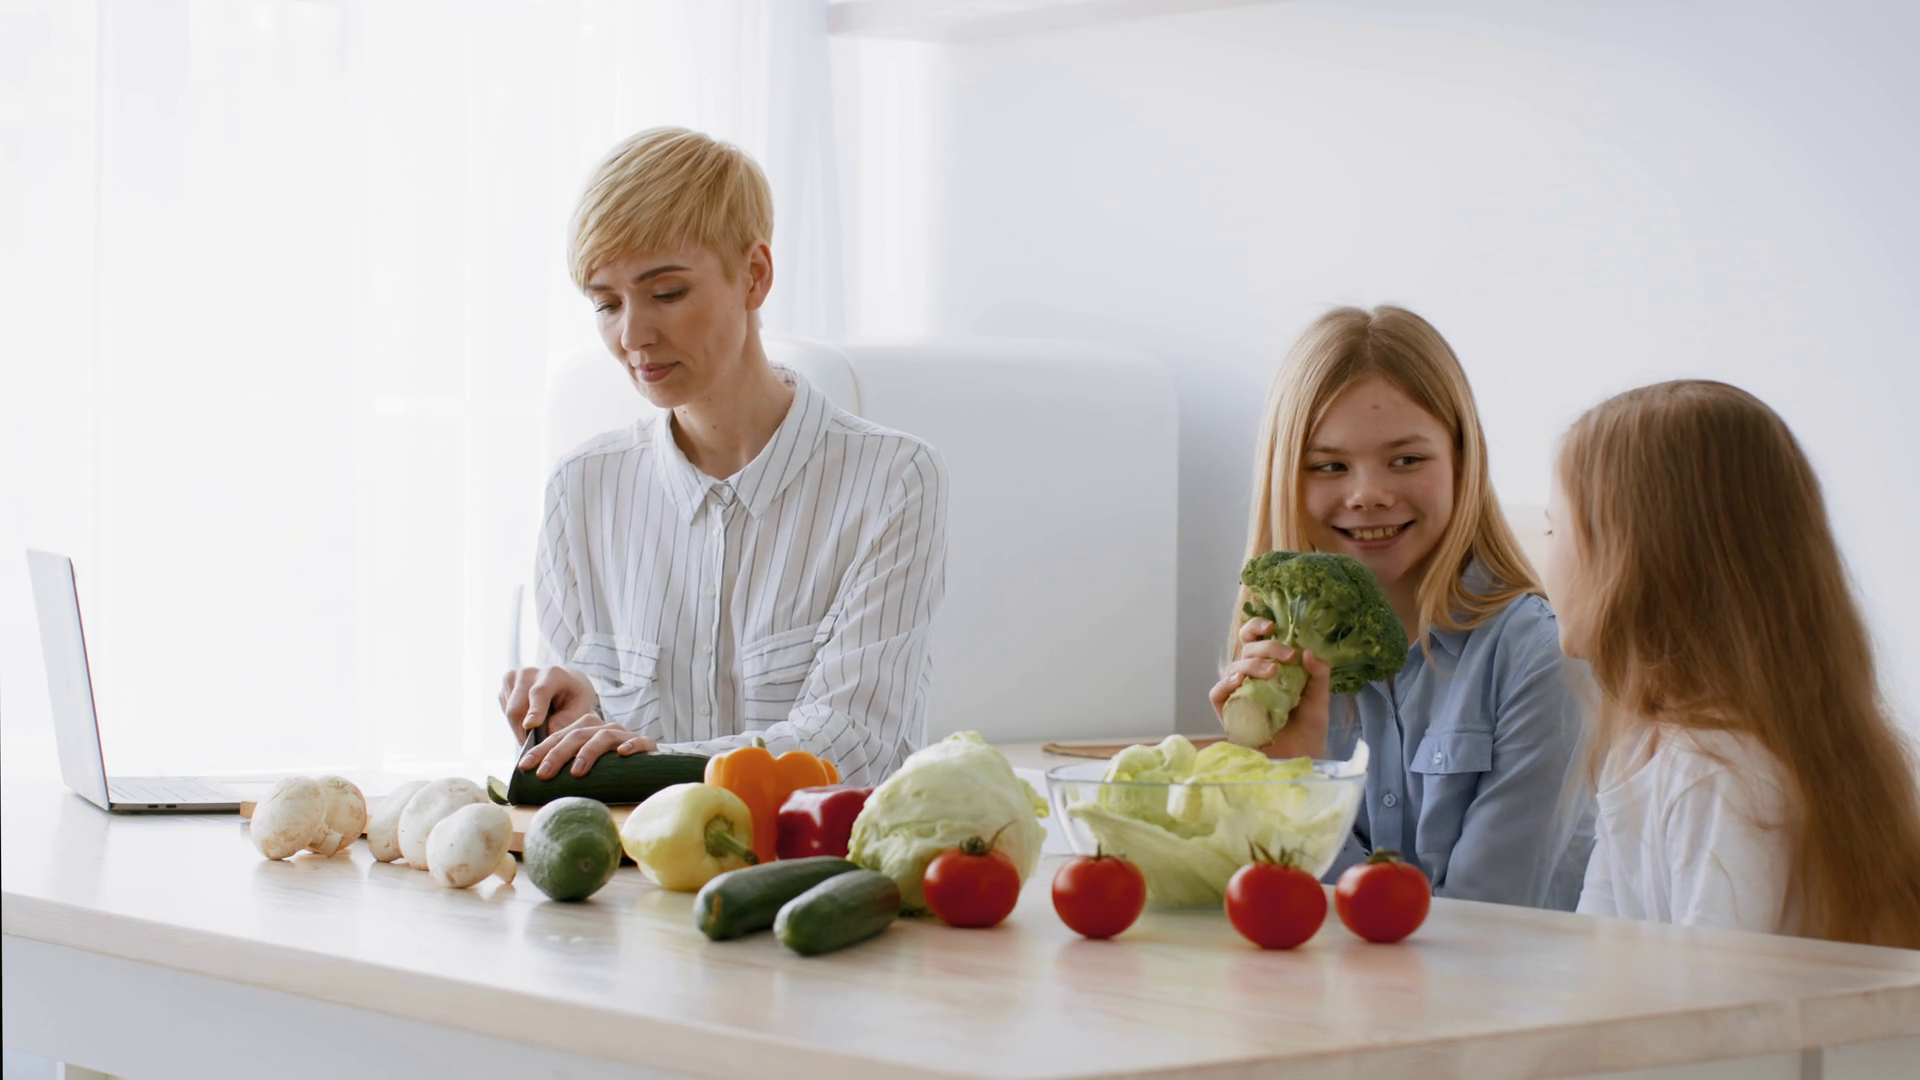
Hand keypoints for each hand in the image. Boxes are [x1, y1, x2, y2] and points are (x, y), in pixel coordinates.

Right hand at [498, 665, 599, 743]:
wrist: (565, 682)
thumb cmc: (575, 696)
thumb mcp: (581, 707)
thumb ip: (566, 721)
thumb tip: (547, 736)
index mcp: (553, 674)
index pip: (540, 692)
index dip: (534, 710)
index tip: (530, 725)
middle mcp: (529, 673)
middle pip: (517, 707)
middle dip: (523, 732)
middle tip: (534, 753)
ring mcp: (514, 678)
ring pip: (509, 712)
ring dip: (520, 729)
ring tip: (536, 736)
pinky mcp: (505, 687)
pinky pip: (505, 711)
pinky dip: (516, 723)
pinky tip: (530, 721)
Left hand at [517, 719, 657, 778]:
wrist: (650, 767)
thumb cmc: (612, 770)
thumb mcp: (586, 767)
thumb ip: (566, 769)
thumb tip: (535, 785)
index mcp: (586, 730)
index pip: (559, 737)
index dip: (541, 750)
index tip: (524, 766)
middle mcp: (603, 728)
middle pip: (577, 735)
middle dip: (558, 754)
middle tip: (544, 773)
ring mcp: (625, 735)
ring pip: (603, 736)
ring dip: (588, 752)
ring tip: (577, 771)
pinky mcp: (646, 744)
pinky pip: (639, 741)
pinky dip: (630, 745)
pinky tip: (622, 753)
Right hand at [1208, 618, 1332, 760]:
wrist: (1303, 758)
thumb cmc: (1308, 728)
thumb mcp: (1319, 697)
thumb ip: (1318, 674)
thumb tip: (1308, 651)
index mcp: (1269, 668)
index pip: (1254, 640)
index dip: (1256, 627)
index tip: (1272, 626)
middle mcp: (1251, 678)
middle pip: (1246, 650)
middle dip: (1266, 647)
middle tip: (1288, 656)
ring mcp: (1239, 695)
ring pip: (1233, 668)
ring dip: (1251, 664)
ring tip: (1272, 672)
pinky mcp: (1230, 714)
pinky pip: (1217, 694)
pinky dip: (1225, 684)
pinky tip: (1240, 681)